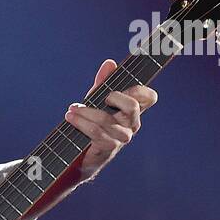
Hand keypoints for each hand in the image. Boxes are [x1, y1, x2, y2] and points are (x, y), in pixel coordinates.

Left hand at [66, 59, 157, 177]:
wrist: (80, 155)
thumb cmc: (91, 124)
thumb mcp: (95, 101)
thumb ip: (102, 83)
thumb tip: (109, 63)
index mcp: (132, 111)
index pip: (148, 98)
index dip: (140, 89)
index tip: (119, 87)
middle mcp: (131, 124)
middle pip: (132, 106)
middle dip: (112, 97)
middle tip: (99, 97)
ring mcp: (122, 137)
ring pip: (107, 119)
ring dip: (85, 113)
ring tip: (71, 110)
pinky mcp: (109, 147)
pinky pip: (96, 131)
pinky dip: (81, 123)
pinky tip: (71, 119)